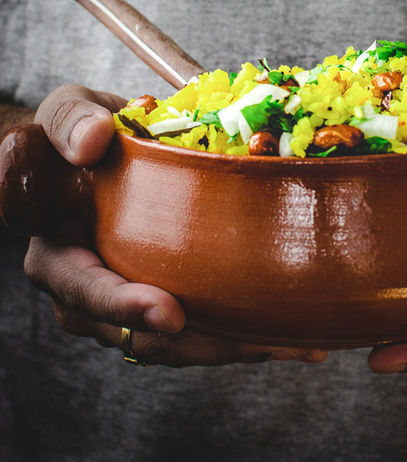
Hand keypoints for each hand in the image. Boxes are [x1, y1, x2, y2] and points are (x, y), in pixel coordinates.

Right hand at [22, 84, 327, 366]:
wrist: (103, 147)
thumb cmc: (79, 131)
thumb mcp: (66, 113)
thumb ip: (69, 122)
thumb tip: (93, 139)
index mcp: (57, 256)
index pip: (85, 292)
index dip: (125, 307)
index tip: (172, 315)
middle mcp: (89, 294)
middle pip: (141, 336)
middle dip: (203, 344)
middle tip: (261, 342)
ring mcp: (130, 304)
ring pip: (178, 346)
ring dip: (234, 347)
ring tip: (294, 344)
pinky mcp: (167, 301)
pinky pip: (202, 331)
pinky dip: (242, 334)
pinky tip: (291, 334)